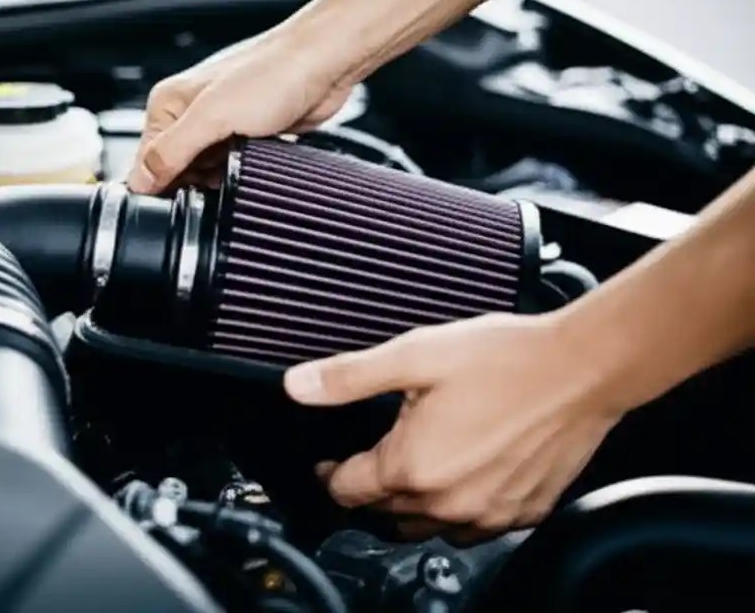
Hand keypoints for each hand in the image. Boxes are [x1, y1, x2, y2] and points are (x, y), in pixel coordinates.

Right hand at [126, 26, 352, 194]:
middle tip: (219, 176)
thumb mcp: (212, 117)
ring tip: (239, 166)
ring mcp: (219, 125)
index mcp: (168, 104)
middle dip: (194, 184)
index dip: (162, 186)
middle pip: (174, 172)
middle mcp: (190, 113)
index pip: (145, 163)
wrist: (326, 63)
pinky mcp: (246, 136)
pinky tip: (253, 166)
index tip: (183, 195)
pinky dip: (239, 175)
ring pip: (205, 174)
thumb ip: (170, 151)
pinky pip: (232, 169)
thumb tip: (138, 182)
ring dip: (219, 180)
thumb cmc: (274, 74)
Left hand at [282, 312, 625, 544]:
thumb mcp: (414, 355)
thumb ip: (348, 377)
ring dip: (411, 506)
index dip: (329, 474)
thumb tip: (298, 386)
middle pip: (384, 513)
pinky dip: (460, 510)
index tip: (329, 463)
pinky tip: (462, 478)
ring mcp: (488, 513)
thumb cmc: (506, 359)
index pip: (346, 491)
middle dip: (369, 489)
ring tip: (411, 472)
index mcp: (411, 467)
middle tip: (368, 462)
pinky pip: (476, 527)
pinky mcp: (523, 512)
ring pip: (428, 528)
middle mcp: (447, 502)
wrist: (584, 367)